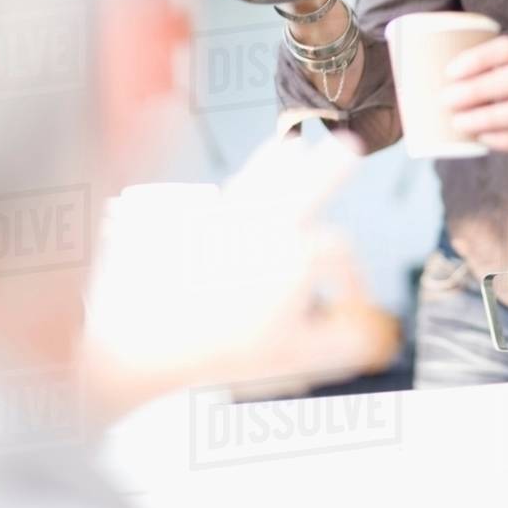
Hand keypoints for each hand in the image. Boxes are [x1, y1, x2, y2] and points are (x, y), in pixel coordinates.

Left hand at [82, 132, 399, 419]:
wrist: (140, 340)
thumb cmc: (219, 352)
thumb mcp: (292, 358)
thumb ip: (338, 347)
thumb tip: (368, 337)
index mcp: (295, 254)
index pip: (339, 252)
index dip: (354, 275)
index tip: (350, 300)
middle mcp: (264, 224)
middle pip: (309, 180)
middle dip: (332, 165)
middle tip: (348, 149)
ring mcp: (224, 215)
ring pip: (261, 172)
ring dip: (282, 160)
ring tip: (293, 148)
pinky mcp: (187, 217)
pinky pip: (219, 192)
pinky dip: (236, 186)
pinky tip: (234, 195)